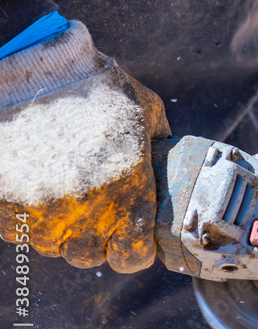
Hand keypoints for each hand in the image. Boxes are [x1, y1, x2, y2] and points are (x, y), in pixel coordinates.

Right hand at [0, 21, 170, 271]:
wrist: (34, 70)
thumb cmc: (96, 86)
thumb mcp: (146, 110)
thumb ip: (159, 143)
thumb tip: (169, 162)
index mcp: (128, 197)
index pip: (132, 257)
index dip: (131, 248)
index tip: (128, 235)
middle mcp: (85, 214)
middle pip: (86, 256)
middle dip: (92, 238)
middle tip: (92, 212)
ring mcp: (40, 213)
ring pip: (48, 244)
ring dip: (56, 227)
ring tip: (62, 194)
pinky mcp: (4, 204)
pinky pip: (13, 228)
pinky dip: (22, 215)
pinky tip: (33, 185)